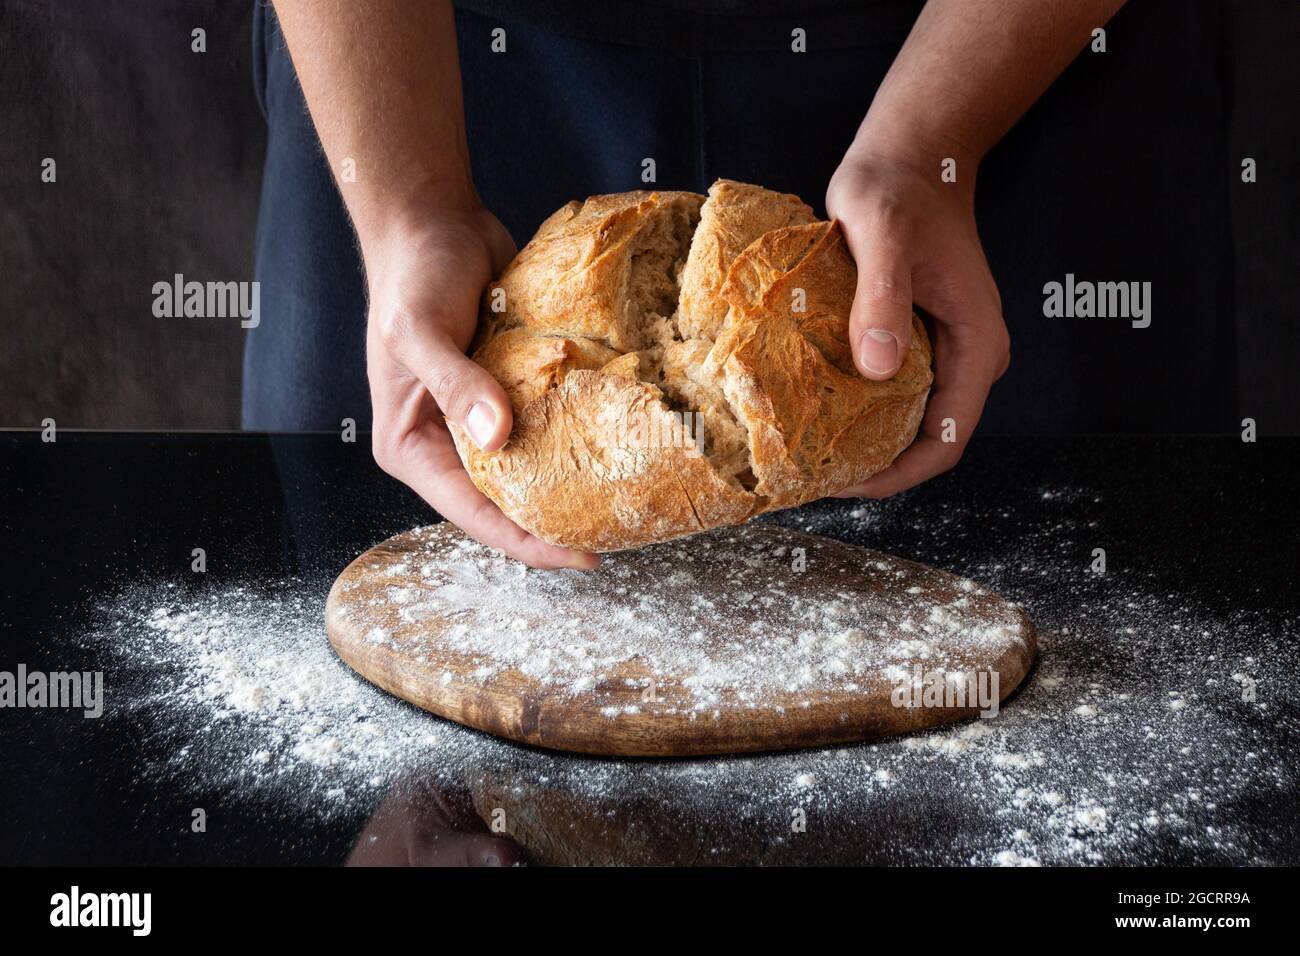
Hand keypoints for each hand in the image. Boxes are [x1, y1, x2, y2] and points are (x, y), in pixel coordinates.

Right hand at [365, 205, 600, 569]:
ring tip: (626, 503)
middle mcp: (447, 443)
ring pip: (532, 468)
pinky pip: (549, 424)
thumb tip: (496, 436)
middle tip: (620, 534)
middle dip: (556, 522)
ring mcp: (482, 418)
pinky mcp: (512, 390)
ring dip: (572, 484)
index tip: (583, 555)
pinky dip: (578, 436)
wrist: (435, 222)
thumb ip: (455, 383)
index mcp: (413, 447)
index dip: (529, 541)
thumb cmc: (413, 274)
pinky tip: (621, 447)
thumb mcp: (419, 330)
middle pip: (507, 502)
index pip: (474, 513)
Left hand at [826, 148, 1009, 497]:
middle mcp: (968, 356)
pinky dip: (858, 407)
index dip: (897, 474)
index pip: (946, 440)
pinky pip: (894, 390)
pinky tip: (814, 409)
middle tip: (810, 474)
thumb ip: (881, 297)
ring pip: (908, 418)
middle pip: (926, 439)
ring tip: (806, 450)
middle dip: (874, 465)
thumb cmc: (898, 188)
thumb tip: (879, 367)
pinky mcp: (920, 338)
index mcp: (976, 344)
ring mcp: (945, 349)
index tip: (843, 483)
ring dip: (864, 440)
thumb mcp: (882, 234)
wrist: (911, 156)